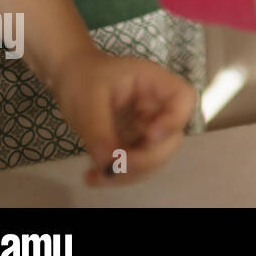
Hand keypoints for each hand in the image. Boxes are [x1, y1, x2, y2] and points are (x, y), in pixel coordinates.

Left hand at [50, 49, 196, 187]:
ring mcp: (148, 127)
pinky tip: (94, 177)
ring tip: (96, 176)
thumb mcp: (88, 100)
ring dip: (131, 173)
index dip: (174, 121)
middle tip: (113, 167)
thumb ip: (99, 132)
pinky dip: (119, 175)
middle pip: (172, 138)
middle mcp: (158, 107)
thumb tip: (108, 164)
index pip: (183, 99)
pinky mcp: (135, 143)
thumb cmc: (83, 78)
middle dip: (146, 158)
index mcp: (155, 84)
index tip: (149, 136)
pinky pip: (136, 164)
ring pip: (156, 157)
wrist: (71, 78)